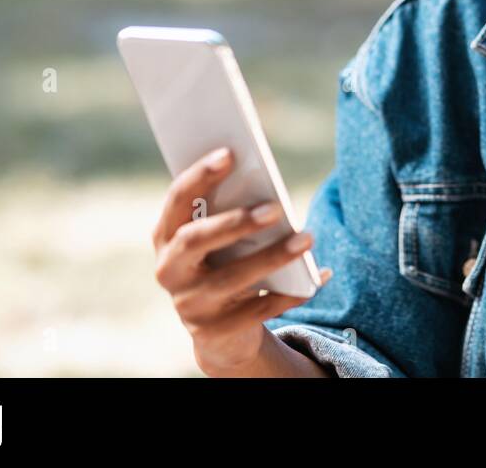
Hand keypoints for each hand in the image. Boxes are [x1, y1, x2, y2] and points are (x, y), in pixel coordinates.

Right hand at [152, 147, 333, 376]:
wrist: (220, 332)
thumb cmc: (224, 263)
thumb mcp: (220, 240)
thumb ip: (230, 212)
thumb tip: (268, 186)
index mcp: (167, 236)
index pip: (177, 199)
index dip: (199, 175)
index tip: (230, 153)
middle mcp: (169, 270)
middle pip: (195, 240)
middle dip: (234, 222)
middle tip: (276, 207)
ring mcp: (189, 305)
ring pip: (231, 279)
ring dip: (272, 257)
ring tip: (307, 239)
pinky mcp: (215, 332)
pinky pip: (258, 311)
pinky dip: (291, 293)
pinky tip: (318, 278)